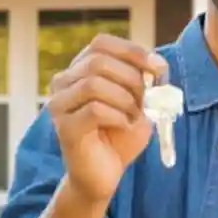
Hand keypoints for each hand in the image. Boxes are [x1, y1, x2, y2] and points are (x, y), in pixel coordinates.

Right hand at [46, 34, 168, 203]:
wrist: (105, 175)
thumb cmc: (120, 136)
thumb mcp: (139, 103)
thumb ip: (145, 82)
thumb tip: (157, 64)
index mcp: (80, 70)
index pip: (101, 43)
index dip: (132, 51)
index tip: (158, 67)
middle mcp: (63, 83)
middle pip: (98, 61)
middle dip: (131, 78)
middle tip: (144, 100)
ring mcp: (59, 105)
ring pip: (94, 84)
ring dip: (124, 100)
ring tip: (132, 116)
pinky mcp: (64, 127)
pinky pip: (95, 110)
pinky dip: (118, 117)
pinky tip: (123, 127)